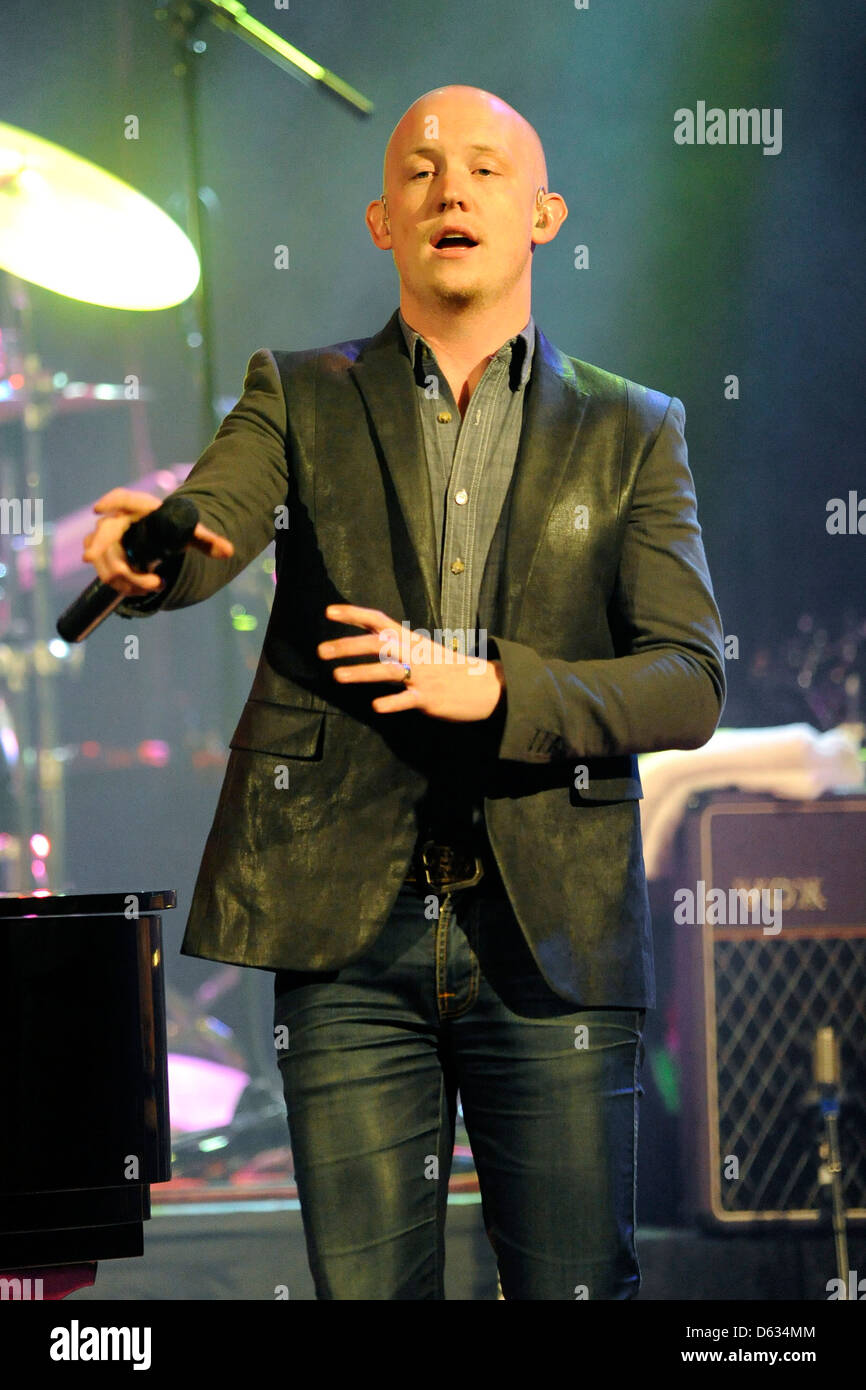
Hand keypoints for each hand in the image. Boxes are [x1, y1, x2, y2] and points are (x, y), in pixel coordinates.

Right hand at [82, 488, 234, 596]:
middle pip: (104, 532)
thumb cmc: (176, 528)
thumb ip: (208, 541)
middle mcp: (120, 519)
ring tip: (154, 586)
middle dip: (96, 545)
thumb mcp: (192, 533)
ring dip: (125, 578)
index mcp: (142, 507)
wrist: (164, 537)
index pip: (123, 498)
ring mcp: (109, 539)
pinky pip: (106, 571)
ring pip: (105, 558)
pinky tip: (142, 591)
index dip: (110, 502)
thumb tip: (229, 551)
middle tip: (89, 557)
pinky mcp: (106, 556)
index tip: (98, 509)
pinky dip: (122, 585)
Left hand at [317, 604, 505, 720]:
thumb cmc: (451, 669)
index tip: (329, 612)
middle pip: (377, 644)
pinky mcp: (429, 699)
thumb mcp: (426, 650)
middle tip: (321, 651)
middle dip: (348, 646)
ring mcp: (422, 677)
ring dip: (362, 673)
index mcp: (412, 640)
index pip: (379, 620)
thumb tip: (371, 638)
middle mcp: (415, 654)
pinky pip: (408, 700)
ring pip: (388, 671)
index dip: (354, 614)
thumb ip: (400, 645)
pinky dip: (392, 702)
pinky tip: (376, 706)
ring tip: (337, 676)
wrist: (488, 687)